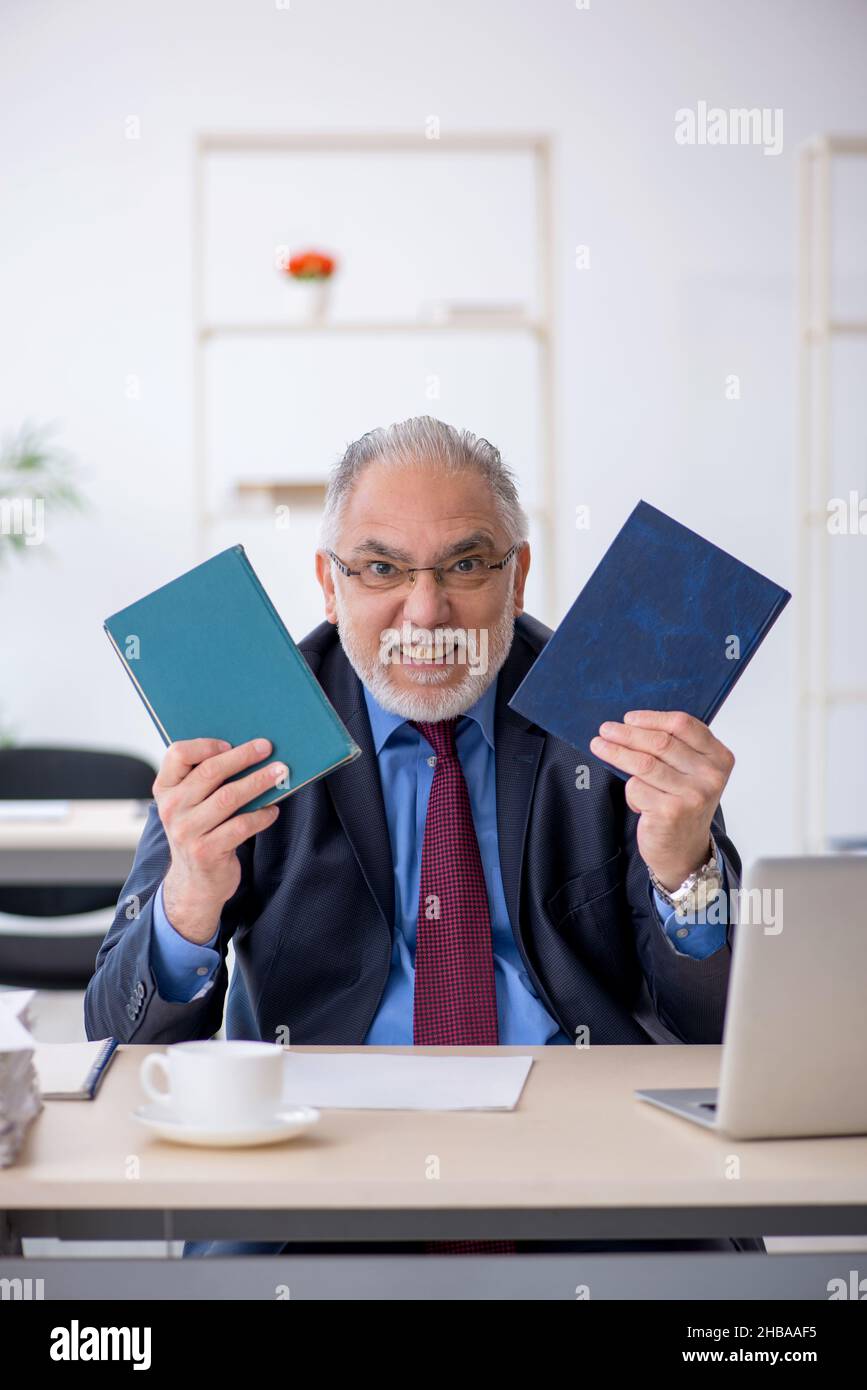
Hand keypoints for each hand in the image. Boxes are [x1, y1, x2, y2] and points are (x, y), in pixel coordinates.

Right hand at [153, 737, 286, 942]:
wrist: (194, 882)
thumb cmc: (200, 831)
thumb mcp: (190, 805)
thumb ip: (205, 780)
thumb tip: (249, 751)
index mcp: (165, 789)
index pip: (177, 754)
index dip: (205, 745)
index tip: (230, 744)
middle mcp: (171, 808)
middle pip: (209, 772)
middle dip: (243, 757)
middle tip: (267, 747)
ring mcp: (187, 832)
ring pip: (228, 797)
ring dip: (259, 782)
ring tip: (280, 773)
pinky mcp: (206, 852)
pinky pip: (241, 826)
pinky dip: (261, 815)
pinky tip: (273, 810)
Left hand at [589, 710, 733, 892]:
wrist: (684, 851)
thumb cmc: (684, 805)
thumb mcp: (691, 773)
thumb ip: (675, 748)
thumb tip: (630, 725)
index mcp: (719, 758)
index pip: (683, 725)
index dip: (652, 719)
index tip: (629, 718)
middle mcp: (710, 776)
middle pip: (660, 743)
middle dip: (627, 734)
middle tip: (606, 729)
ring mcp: (692, 795)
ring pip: (643, 763)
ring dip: (616, 752)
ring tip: (599, 746)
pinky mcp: (671, 812)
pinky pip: (636, 788)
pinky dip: (629, 791)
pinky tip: (636, 800)